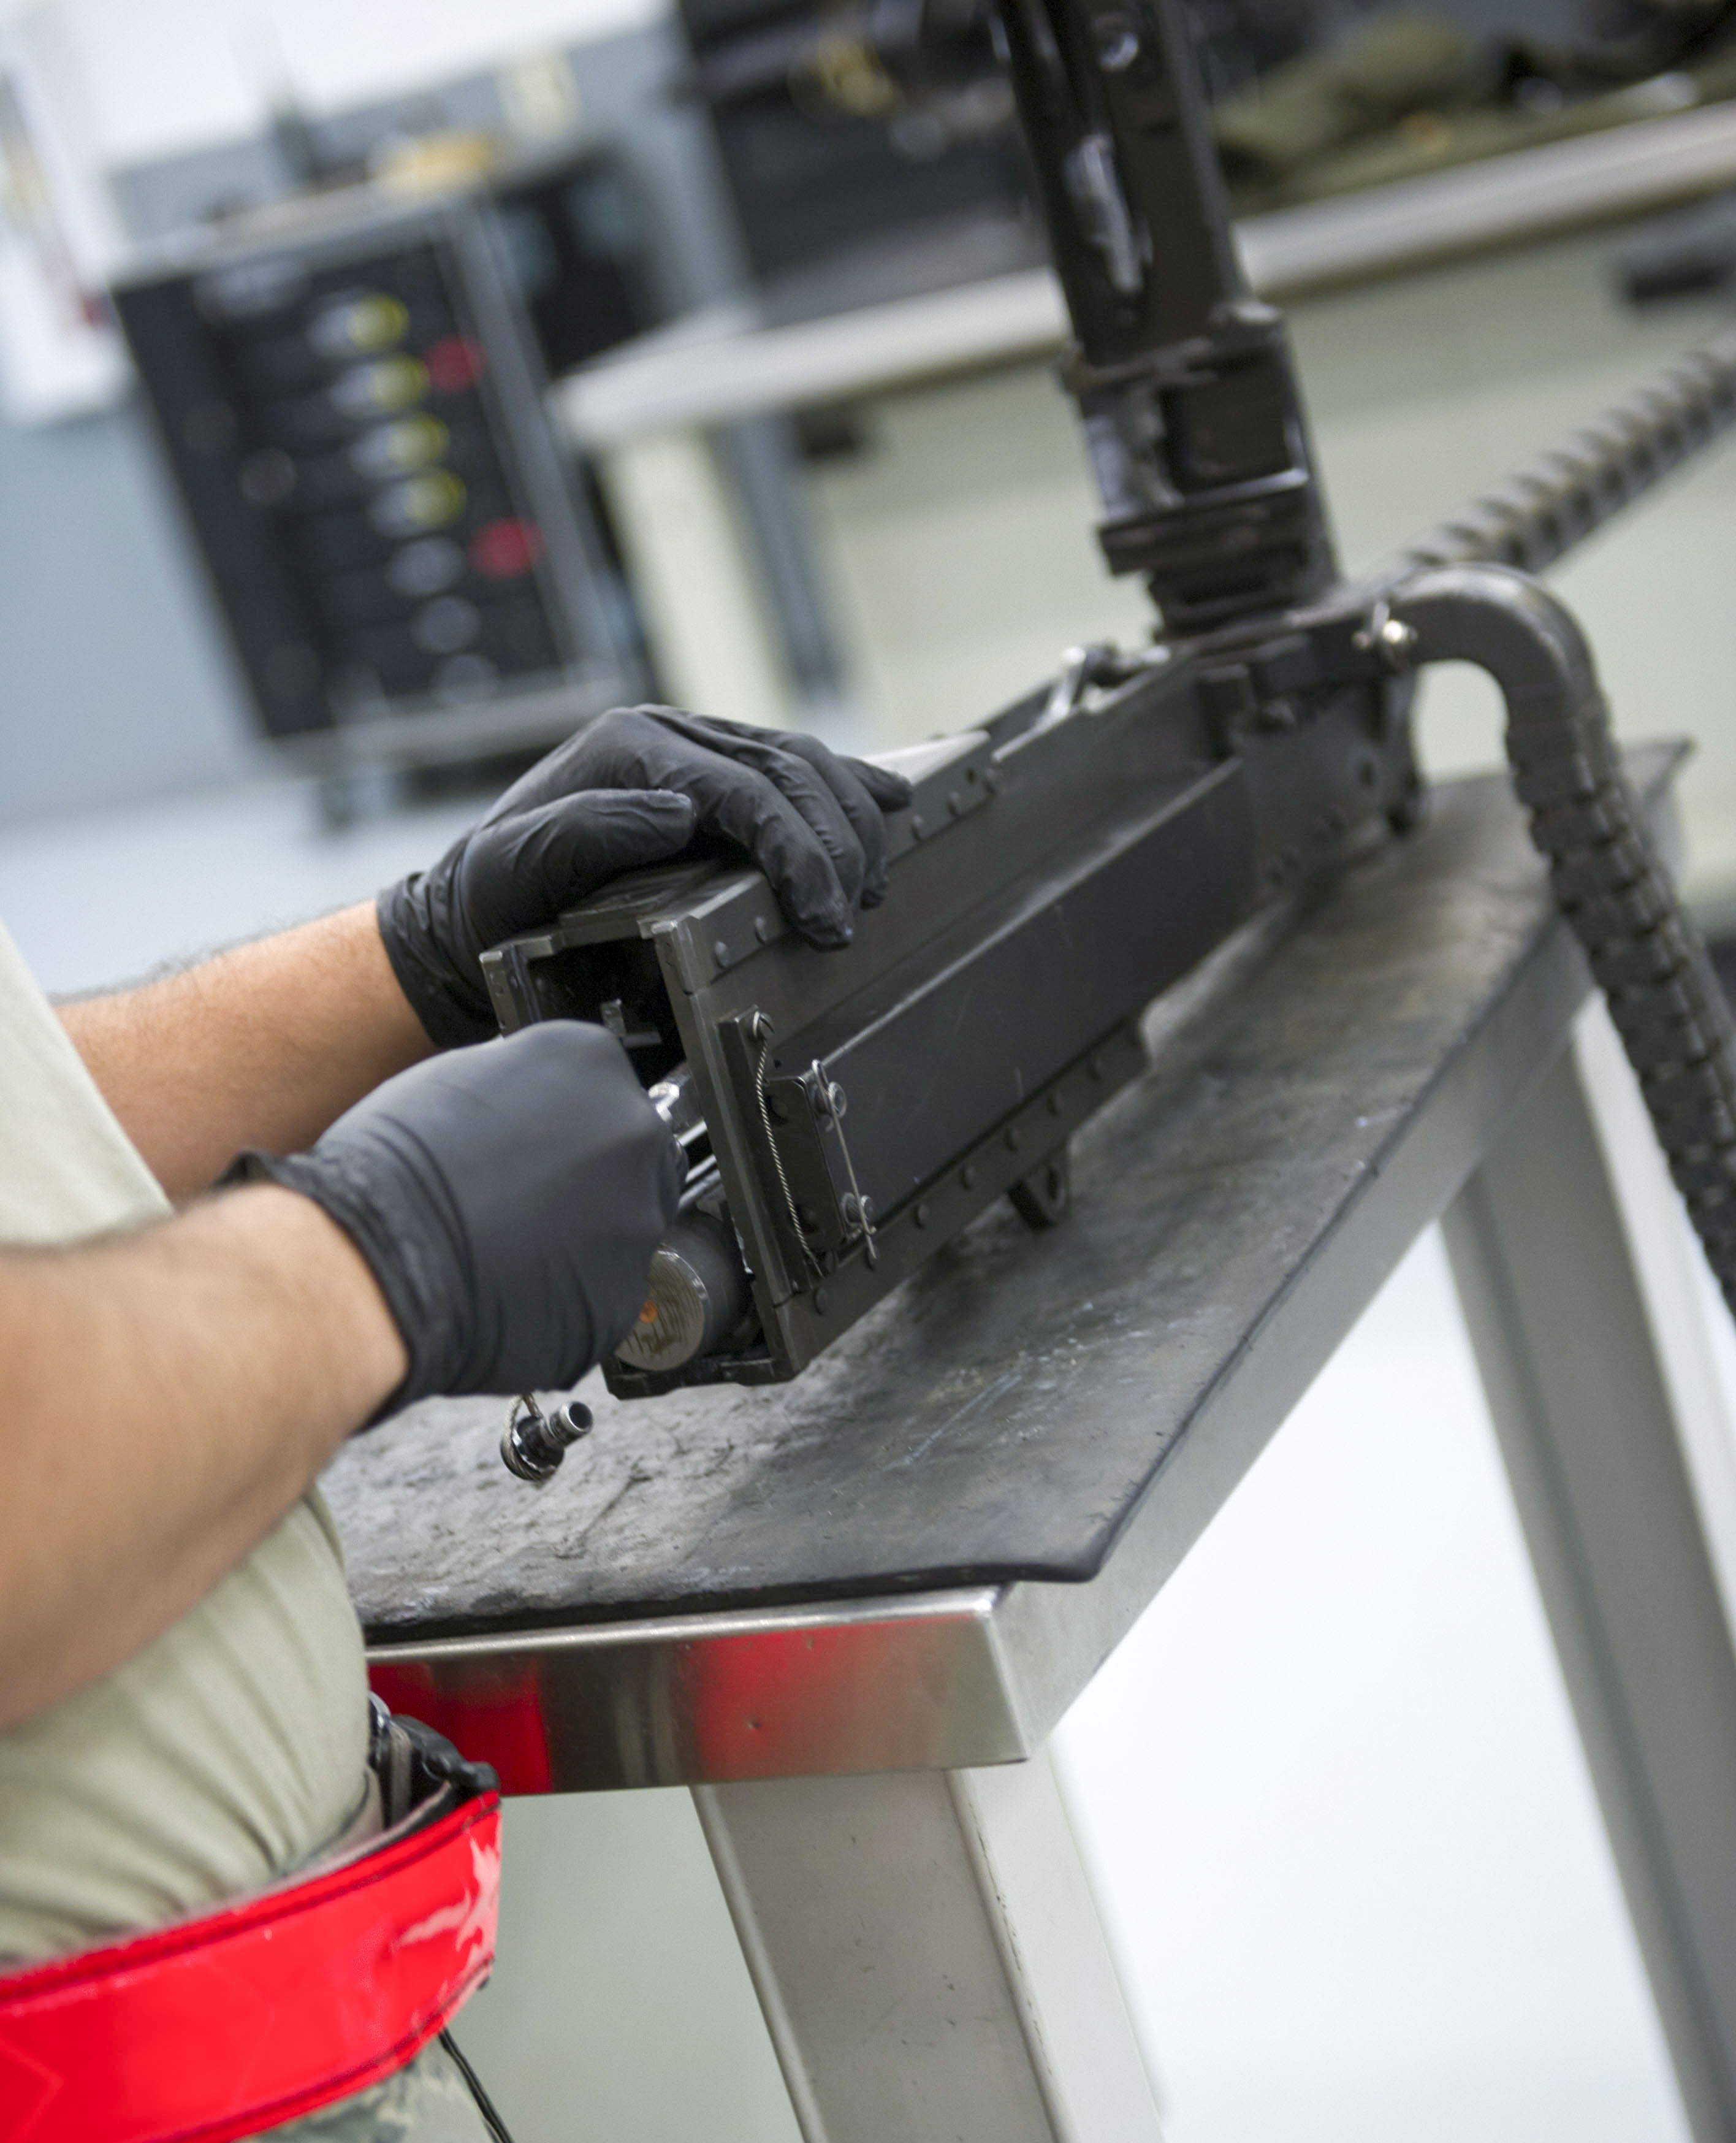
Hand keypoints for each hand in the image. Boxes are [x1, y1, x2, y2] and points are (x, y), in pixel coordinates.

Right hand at [229, 1023, 683, 1407]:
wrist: (379, 1264)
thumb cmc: (394, 1172)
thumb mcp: (454, 1080)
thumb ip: (518, 1087)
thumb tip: (528, 1106)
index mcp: (591, 1063)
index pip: (601, 1086)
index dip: (563, 1123)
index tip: (539, 1144)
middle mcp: (631, 1134)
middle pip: (628, 1155)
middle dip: (587, 1179)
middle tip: (525, 1201)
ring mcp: (636, 1218)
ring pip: (622, 1227)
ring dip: (581, 1239)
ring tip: (509, 1250)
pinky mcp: (623, 1295)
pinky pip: (603, 1292)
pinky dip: (569, 1297)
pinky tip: (514, 1291)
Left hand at [378, 706, 913, 1046]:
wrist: (469, 908)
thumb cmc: (492, 897)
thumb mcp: (517, 866)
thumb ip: (589, 832)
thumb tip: (677, 814)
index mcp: (632, 748)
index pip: (743, 790)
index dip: (796, 850)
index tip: (822, 911)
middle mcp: (670, 736)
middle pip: (787, 770)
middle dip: (836, 840)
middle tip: (854, 910)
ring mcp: (695, 749)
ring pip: (803, 761)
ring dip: (851, 817)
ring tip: (871, 881)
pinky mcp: (712, 775)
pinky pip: (794, 768)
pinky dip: (848, 785)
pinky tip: (891, 801)